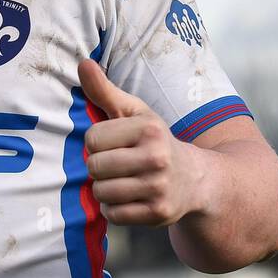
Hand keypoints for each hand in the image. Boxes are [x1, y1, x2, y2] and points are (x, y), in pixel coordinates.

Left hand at [78, 59, 203, 226]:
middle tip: (118, 165)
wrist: (196, 180)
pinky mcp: (157, 214)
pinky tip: (129, 198)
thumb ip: (105, 90)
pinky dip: (114, 209)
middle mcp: (156, 157)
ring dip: (105, 189)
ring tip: (123, 181)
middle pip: (94, 166)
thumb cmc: (155, 142)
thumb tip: (81, 63)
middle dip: (100, 167)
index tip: (115, 144)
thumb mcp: (136, 114)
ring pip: (101, 192)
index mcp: (149, 129)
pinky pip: (112, 215)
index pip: (92, 138)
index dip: (98, 143)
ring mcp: (158, 187)